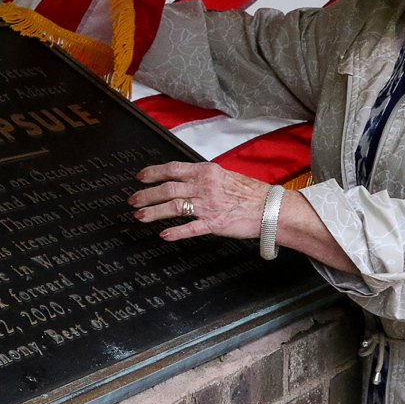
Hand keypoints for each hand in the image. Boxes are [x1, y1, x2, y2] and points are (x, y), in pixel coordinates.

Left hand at [127, 161, 270, 241]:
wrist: (272, 208)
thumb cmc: (251, 193)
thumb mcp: (225, 176)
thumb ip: (204, 177)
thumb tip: (184, 179)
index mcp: (207, 171)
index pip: (173, 169)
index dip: (153, 173)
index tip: (140, 177)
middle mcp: (205, 186)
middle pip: (167, 189)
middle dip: (146, 195)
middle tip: (132, 200)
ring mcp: (209, 205)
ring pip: (173, 207)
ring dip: (153, 212)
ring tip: (140, 217)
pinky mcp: (215, 224)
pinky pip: (190, 228)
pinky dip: (175, 232)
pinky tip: (163, 235)